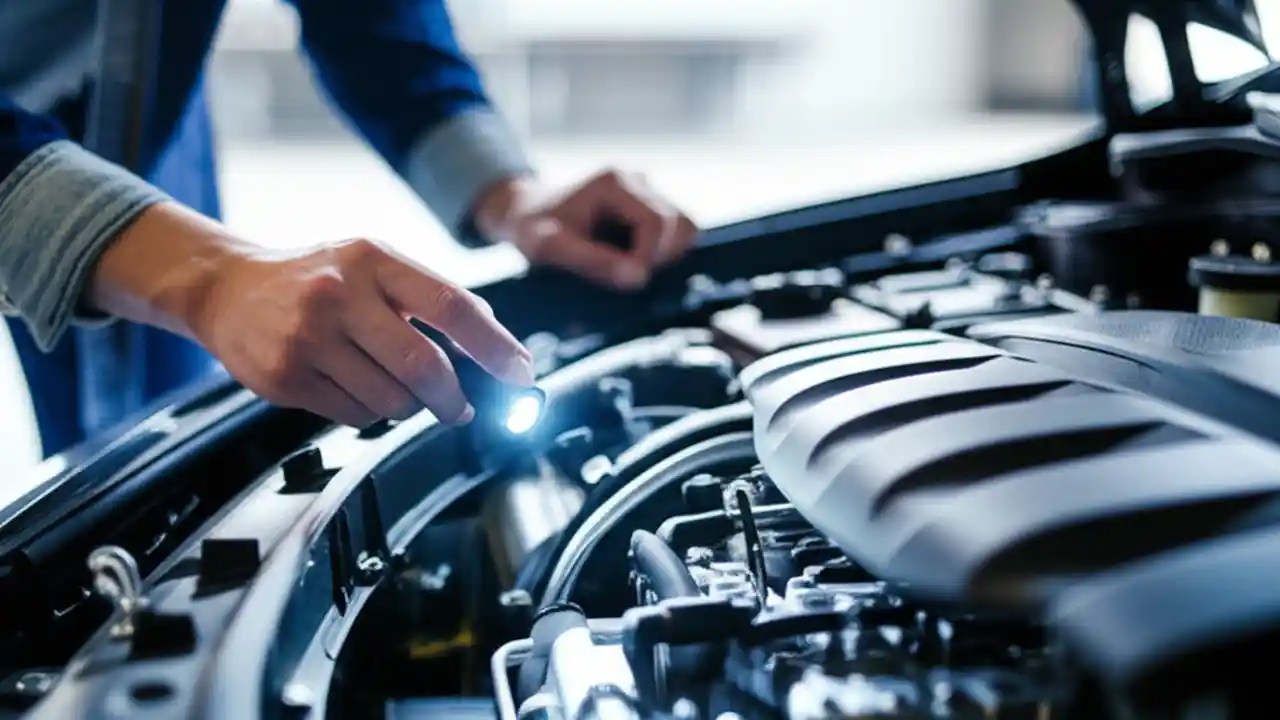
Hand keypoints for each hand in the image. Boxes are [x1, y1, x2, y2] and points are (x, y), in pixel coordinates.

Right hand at [88, 203, 533, 427]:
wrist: (227, 288)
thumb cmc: (317, 276)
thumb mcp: (374, 264)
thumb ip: (432, 296)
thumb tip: (497, 342)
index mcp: (372, 259)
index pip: (451, 305)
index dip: (494, 345)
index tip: (521, 372)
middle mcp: (338, 294)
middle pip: (424, 366)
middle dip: (453, 398)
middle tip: (462, 407)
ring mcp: (308, 338)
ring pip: (391, 401)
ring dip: (406, 405)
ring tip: (388, 383)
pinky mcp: (285, 378)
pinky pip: (354, 417)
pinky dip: (368, 412)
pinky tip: (351, 384)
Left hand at [472, 170, 697, 290]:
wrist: (525, 211)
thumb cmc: (532, 228)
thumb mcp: (550, 248)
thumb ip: (592, 262)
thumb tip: (637, 278)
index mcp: (616, 183)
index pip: (657, 224)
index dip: (646, 259)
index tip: (624, 284)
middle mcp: (639, 180)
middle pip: (680, 225)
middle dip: (658, 258)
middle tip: (623, 275)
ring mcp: (648, 192)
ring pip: (685, 229)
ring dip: (664, 257)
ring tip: (628, 269)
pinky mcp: (651, 206)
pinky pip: (675, 234)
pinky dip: (660, 254)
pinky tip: (630, 262)